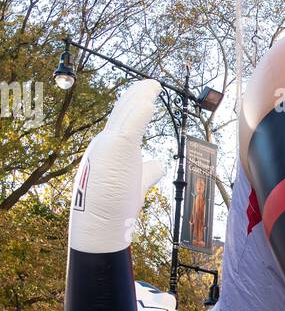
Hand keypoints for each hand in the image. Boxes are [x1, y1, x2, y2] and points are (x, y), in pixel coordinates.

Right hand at [69, 80, 164, 253]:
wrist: (101, 225)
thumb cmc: (115, 208)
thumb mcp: (136, 183)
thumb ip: (147, 171)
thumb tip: (158, 163)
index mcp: (110, 149)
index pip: (123, 122)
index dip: (134, 107)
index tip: (145, 97)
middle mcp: (106, 143)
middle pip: (123, 113)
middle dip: (137, 96)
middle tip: (151, 84)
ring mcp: (108, 145)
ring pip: (126, 115)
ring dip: (141, 98)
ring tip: (154, 85)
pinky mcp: (115, 151)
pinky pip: (129, 127)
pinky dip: (139, 113)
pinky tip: (149, 101)